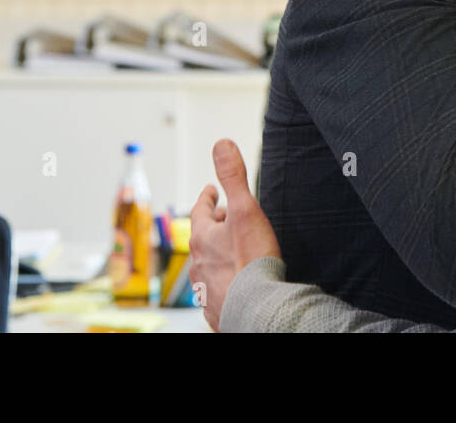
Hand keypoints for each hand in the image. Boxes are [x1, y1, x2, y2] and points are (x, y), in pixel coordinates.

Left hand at [188, 139, 280, 330]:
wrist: (255, 310)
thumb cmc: (250, 262)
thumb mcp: (245, 210)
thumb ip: (233, 177)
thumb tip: (221, 144)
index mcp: (203, 238)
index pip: (200, 211)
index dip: (206, 197)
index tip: (210, 189)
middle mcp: (199, 263)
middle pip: (203, 238)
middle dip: (213, 225)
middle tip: (223, 217)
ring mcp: (206, 288)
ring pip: (208, 265)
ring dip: (216, 255)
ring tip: (229, 252)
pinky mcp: (217, 309)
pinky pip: (216, 291)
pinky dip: (222, 282)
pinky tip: (232, 285)